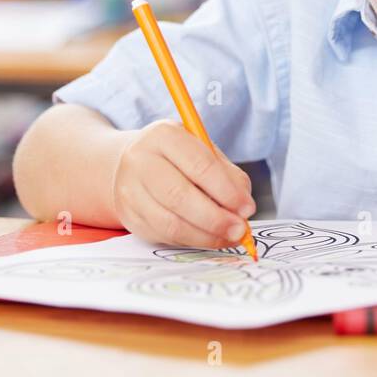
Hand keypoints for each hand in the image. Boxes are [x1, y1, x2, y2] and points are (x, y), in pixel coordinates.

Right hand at [111, 120, 256, 248]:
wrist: (131, 164)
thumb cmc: (177, 157)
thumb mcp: (204, 151)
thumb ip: (228, 175)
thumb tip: (244, 207)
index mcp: (164, 135)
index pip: (200, 165)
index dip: (226, 191)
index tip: (247, 208)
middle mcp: (141, 160)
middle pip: (180, 196)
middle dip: (216, 219)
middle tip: (239, 229)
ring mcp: (130, 190)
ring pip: (170, 223)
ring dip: (205, 236)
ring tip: (228, 237)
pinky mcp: (129, 216)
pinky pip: (164, 236)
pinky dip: (191, 241)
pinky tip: (208, 237)